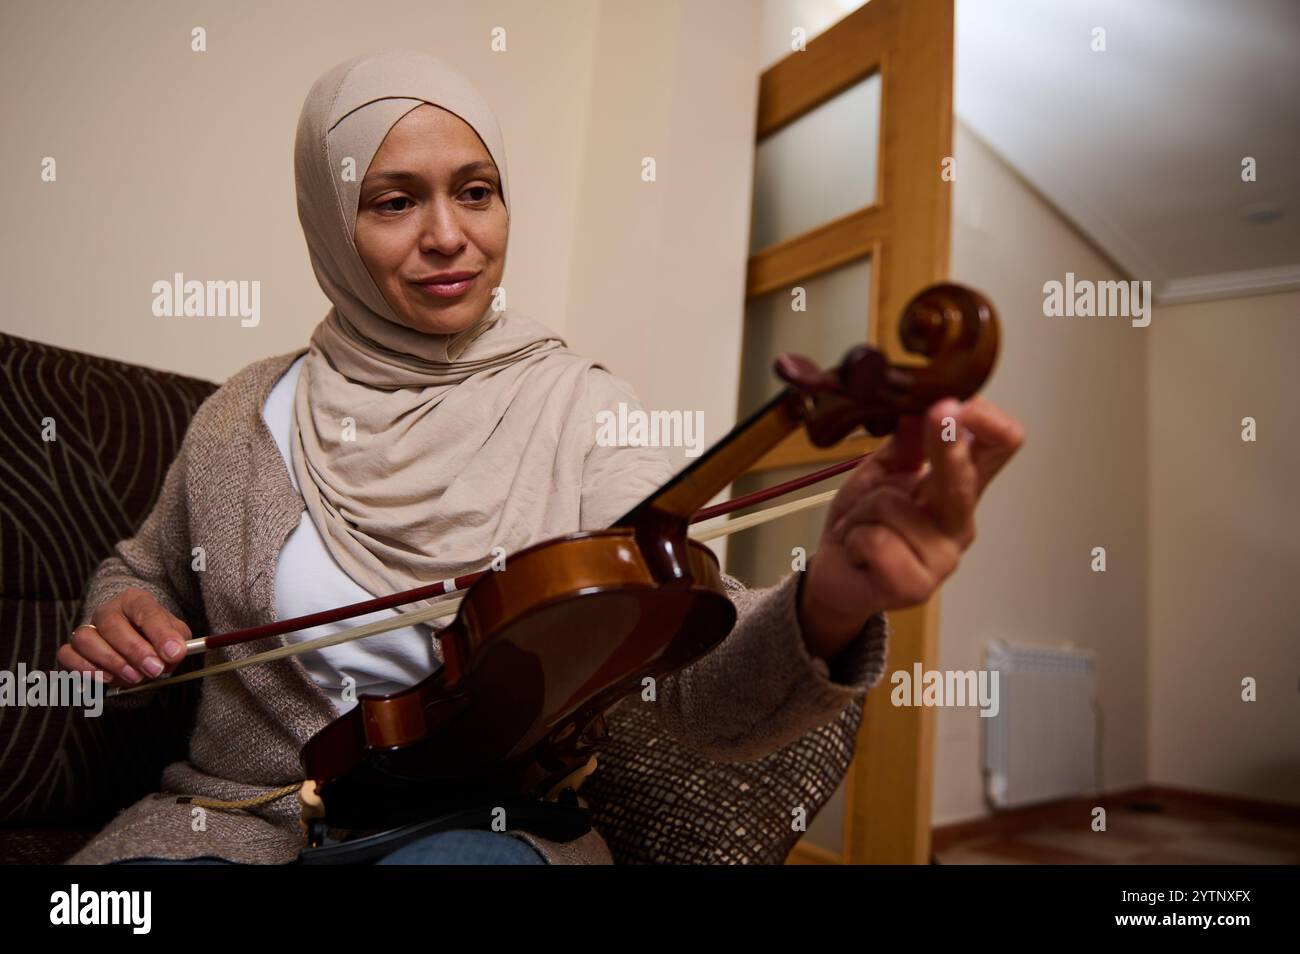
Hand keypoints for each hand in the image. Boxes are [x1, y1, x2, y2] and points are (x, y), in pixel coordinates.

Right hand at [56, 588, 191, 685]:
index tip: (173, 653)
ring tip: (133, 677)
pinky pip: (67, 655)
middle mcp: (107, 611)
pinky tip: (107, 679)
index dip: (159, 632)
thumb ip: (177, 641)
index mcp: (135, 601)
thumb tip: (174, 652)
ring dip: (110, 661)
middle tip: (153, 670)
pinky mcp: (72, 649)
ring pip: (85, 638)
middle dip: (134, 650)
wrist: (136, 646)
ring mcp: (87, 629)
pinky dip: (85, 669)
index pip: (145, 609)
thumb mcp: (175, 635)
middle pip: (111, 624)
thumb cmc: (157, 639)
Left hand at [797, 396, 1024, 657]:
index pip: (998, 450)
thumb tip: (920, 406)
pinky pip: (876, 540)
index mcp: (958, 488)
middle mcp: (959, 523)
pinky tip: (859, 551)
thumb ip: (905, 443)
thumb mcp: (882, 472)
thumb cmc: (863, 522)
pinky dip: (854, 537)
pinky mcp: (916, 586)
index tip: (963, 401)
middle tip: (942, 409)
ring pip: (894, 507)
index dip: (990, 423)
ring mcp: (942, 558)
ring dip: (862, 510)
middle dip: (947, 445)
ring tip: (861, 527)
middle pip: (964, 479)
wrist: (835, 573)